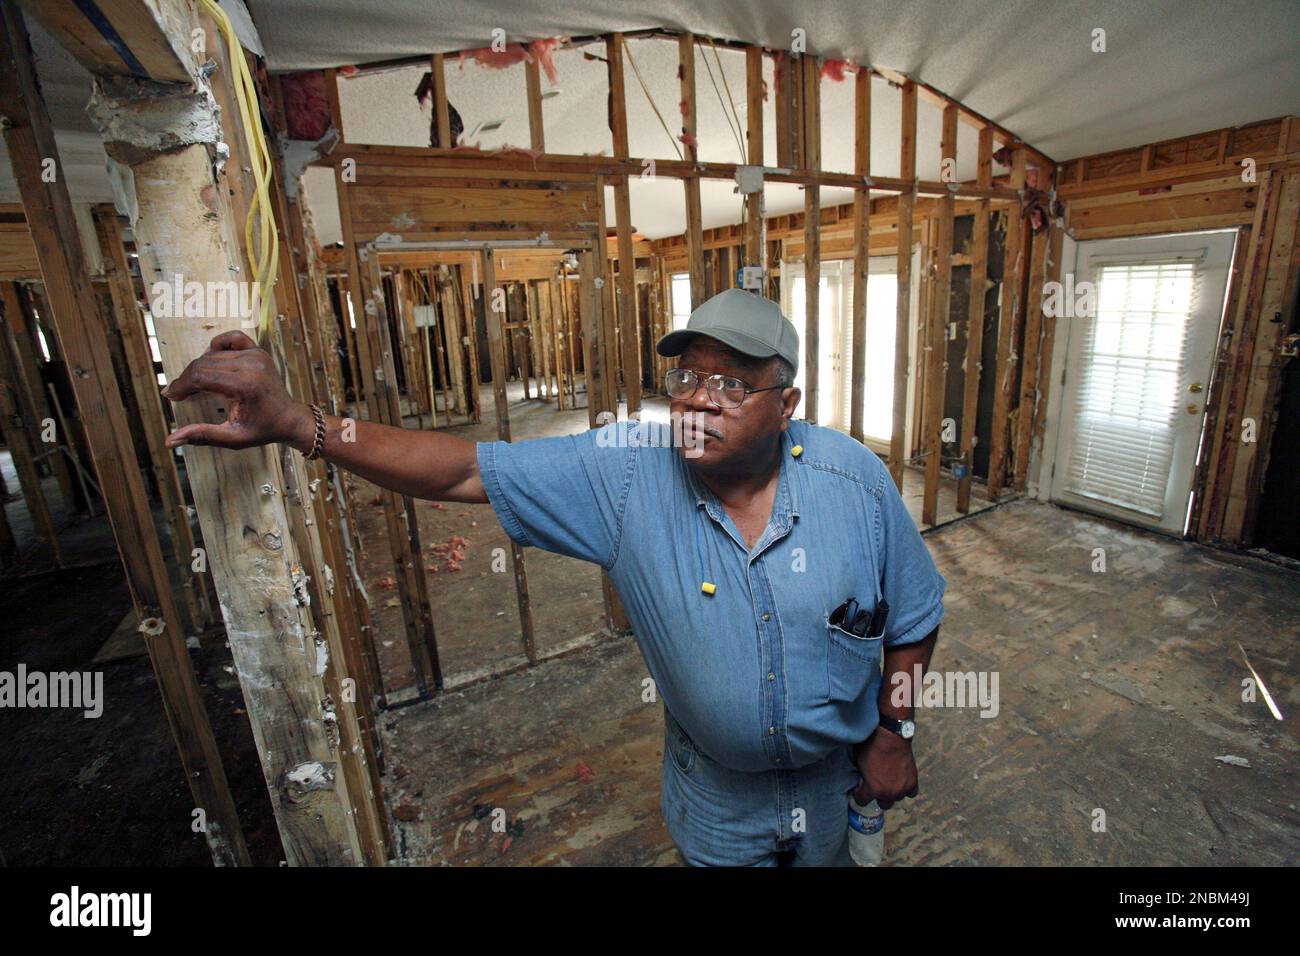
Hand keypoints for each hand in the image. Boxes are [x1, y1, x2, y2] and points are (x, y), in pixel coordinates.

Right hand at [162, 330, 313, 451]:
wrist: (289, 419)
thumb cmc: (262, 430)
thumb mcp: (233, 438)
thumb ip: (202, 436)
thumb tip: (170, 441)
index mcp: (245, 385)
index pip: (200, 376)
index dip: (181, 386)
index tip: (171, 396)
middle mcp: (251, 365)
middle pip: (203, 363)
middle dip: (187, 379)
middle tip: (181, 395)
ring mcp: (256, 355)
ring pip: (212, 353)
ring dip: (199, 367)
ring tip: (196, 386)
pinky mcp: (258, 351)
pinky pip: (231, 337)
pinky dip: (217, 345)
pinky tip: (213, 360)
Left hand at [852, 726, 917, 808]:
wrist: (891, 735)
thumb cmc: (872, 745)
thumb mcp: (858, 762)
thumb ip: (860, 776)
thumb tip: (860, 780)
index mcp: (873, 789)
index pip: (862, 801)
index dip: (859, 794)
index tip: (859, 789)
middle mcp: (889, 793)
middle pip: (883, 804)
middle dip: (878, 795)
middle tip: (876, 785)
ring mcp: (903, 788)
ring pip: (896, 798)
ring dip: (892, 792)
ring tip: (889, 781)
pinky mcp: (913, 781)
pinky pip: (911, 793)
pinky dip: (906, 788)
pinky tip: (901, 781)